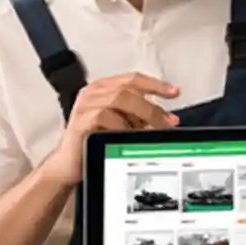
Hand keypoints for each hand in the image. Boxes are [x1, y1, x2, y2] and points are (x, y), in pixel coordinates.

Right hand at [41, 72, 180, 185]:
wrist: (70, 166)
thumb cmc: (96, 143)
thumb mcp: (122, 126)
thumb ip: (140, 118)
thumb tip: (169, 120)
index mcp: (104, 89)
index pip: (133, 79)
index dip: (156, 84)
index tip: (175, 92)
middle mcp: (93, 93)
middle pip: (128, 88)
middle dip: (152, 105)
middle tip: (169, 122)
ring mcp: (85, 105)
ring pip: (119, 99)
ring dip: (141, 115)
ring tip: (154, 131)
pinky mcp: (80, 121)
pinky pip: (104, 117)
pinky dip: (122, 126)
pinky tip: (131, 136)